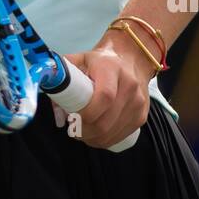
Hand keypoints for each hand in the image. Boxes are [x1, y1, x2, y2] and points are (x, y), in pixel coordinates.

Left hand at [60, 29, 154, 148]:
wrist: (131, 58)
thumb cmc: (99, 61)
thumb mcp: (79, 60)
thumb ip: (62, 79)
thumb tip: (56, 112)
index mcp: (111, 69)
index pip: (104, 97)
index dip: (87, 113)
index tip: (72, 118)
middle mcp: (129, 86)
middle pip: (107, 120)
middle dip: (86, 131)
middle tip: (73, 130)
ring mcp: (138, 102)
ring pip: (113, 132)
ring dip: (94, 138)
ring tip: (82, 133)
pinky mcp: (142, 115)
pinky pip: (122, 135)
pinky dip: (106, 140)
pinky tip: (96, 135)